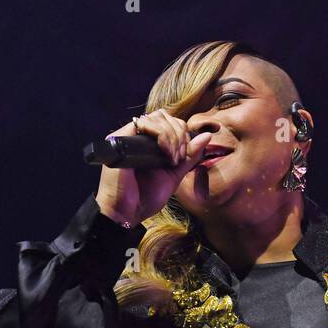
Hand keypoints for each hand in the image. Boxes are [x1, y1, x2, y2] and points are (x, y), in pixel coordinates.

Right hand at [95, 108, 212, 226]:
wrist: (128, 212)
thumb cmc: (147, 197)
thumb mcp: (174, 175)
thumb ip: (189, 156)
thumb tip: (207, 136)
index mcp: (150, 143)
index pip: (170, 122)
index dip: (182, 133)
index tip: (183, 156)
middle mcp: (138, 136)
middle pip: (164, 116)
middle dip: (179, 133)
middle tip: (179, 157)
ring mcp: (129, 136)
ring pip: (157, 117)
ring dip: (172, 136)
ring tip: (171, 158)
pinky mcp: (120, 138)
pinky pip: (143, 123)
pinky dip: (160, 134)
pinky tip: (164, 152)